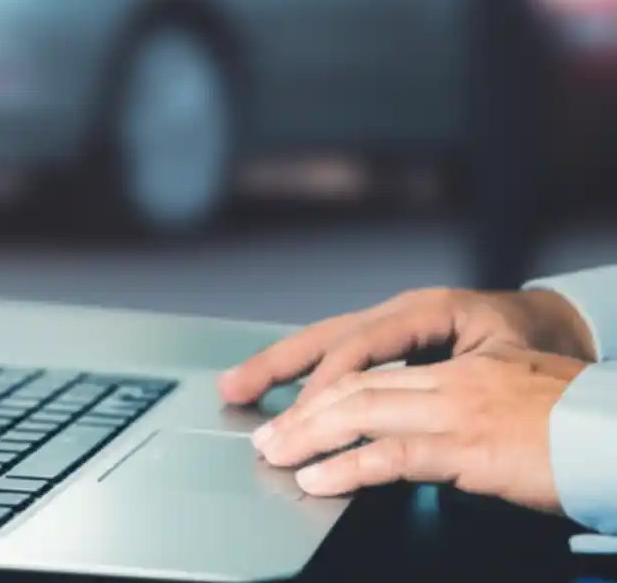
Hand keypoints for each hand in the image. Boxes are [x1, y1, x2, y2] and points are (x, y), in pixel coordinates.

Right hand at [217, 288, 593, 406]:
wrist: (559, 326)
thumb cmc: (539, 347)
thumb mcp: (505, 364)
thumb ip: (454, 389)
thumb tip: (405, 419)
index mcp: (429, 309)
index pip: (363, 344)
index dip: (328, 380)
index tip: (304, 416)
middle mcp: (400, 312)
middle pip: (326, 336)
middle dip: (276, 365)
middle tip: (235, 391)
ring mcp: (391, 324)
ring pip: (322, 341)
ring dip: (277, 365)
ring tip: (236, 386)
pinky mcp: (389, 341)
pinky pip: (336, 352)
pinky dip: (300, 369)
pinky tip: (274, 386)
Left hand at [253, 346, 586, 510]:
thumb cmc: (579, 430)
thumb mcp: (510, 404)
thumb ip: (459, 410)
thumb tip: (413, 435)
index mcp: (460, 366)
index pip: (373, 369)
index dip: (323, 387)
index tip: (290, 406)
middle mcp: (451, 379)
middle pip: (354, 385)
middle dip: (300, 410)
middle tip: (265, 434)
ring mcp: (458, 410)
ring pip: (361, 412)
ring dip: (308, 435)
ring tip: (275, 454)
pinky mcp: (468, 446)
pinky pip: (391, 454)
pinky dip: (346, 467)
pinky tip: (318, 478)